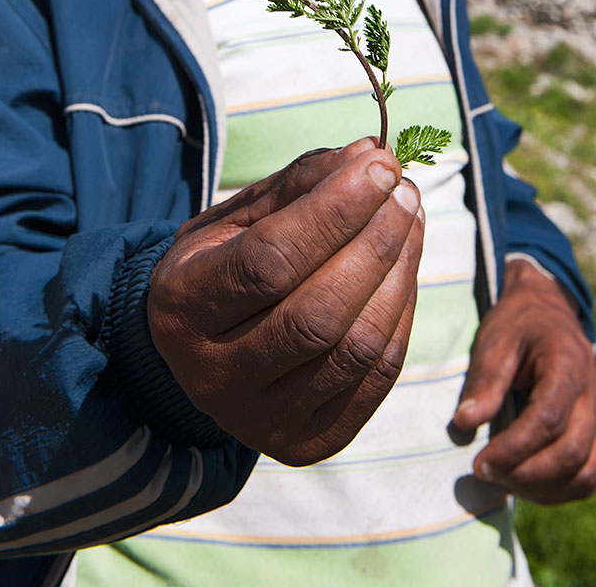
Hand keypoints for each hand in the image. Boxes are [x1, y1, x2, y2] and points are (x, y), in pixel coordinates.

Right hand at [147, 137, 423, 465]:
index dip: (334, 211)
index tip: (380, 166)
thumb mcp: (237, 216)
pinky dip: (402, 314)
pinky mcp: (308, 441)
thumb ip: (300, 184)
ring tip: (412, 220)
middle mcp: (214, 375)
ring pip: (355, 348)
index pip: (270, 260)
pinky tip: (406, 268)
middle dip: (376, 241)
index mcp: (183, 306)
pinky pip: (376, 377)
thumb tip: (371, 155)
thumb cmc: (221, 265)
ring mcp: (262, 419)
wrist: (194, 353)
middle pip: (318, 311)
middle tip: (405, 190)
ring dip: (399, 273)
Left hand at [451, 258, 595, 503]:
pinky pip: (589, 475)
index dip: (514, 448)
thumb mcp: (494, 341)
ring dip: (542, 488)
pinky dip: (559, 490)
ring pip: (585, 472)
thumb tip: (465, 424)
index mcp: (567, 361)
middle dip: (524, 473)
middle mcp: (594, 391)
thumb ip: (484, 382)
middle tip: (483, 472)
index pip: (548, 418)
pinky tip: (524, 484)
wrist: (546, 312)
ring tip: (501, 480)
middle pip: (570, 451)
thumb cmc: (517, 325)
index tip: (479, 462)